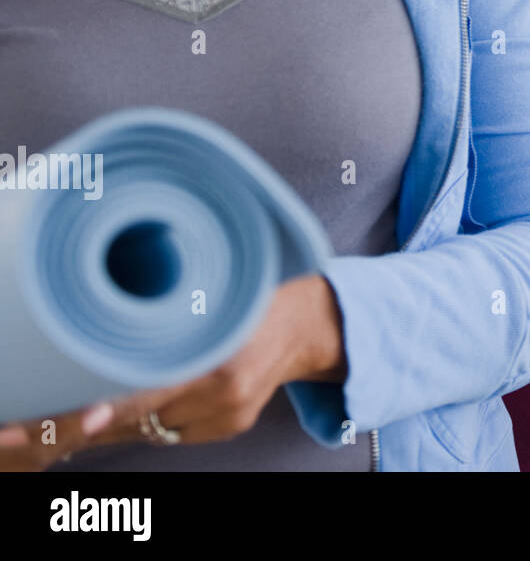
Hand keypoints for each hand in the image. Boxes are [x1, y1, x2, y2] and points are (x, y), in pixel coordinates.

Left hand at [0, 274, 342, 470]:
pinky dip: (141, 417)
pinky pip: (167, 430)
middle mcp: (224, 393)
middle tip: (23, 427)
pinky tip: (124, 402)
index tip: (72, 417)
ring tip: (62, 412)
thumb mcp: (220, 288)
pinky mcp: (227, 427)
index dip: (105, 405)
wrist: (312, 320)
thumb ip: (171, 313)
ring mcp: (226, 416)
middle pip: (137, 415)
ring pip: (144, 427)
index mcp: (224, 357)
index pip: (149, 391)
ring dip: (105, 418)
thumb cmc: (259, 290)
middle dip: (80, 420)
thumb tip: (106, 327)